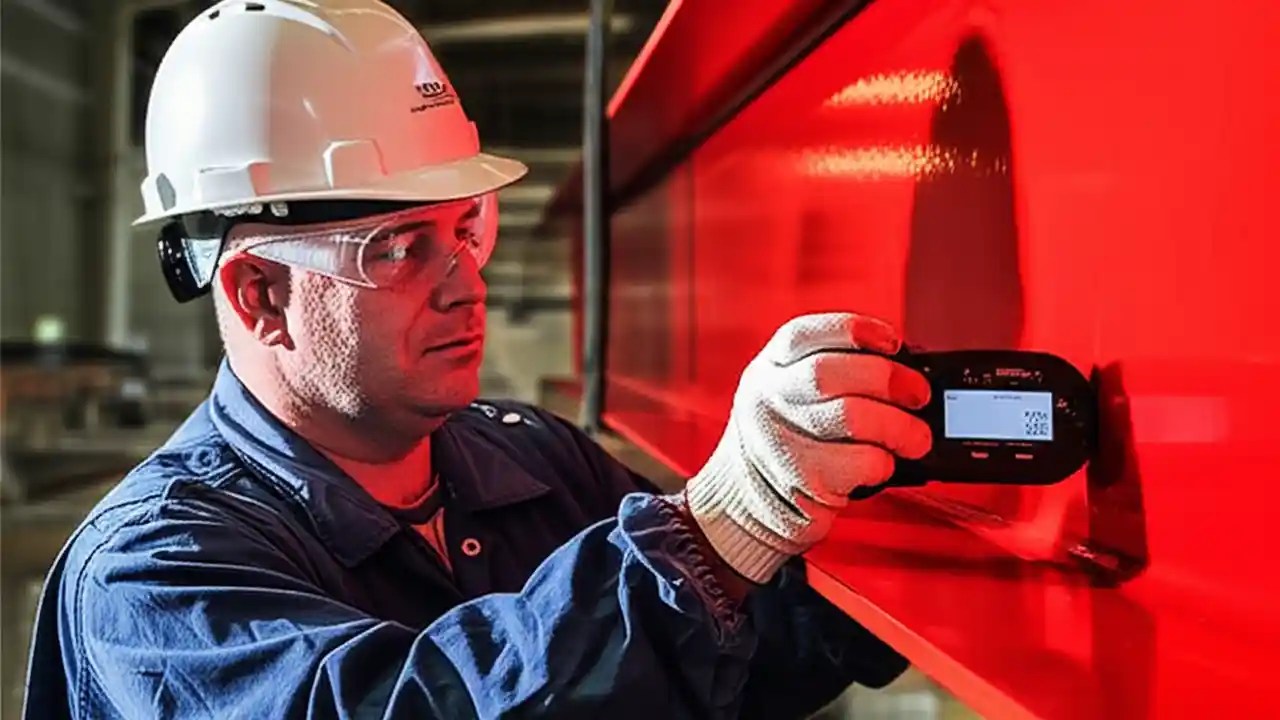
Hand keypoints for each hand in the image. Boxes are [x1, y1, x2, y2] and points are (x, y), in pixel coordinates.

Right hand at [684, 312, 932, 583]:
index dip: (854, 330)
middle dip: (889, 380)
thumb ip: (834, 374)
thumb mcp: (790, 394)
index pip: (803, 334)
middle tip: (918, 394)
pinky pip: (861, 462)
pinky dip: (885, 463)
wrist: (747, 502)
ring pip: (852, 417)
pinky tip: (884, 464)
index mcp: (770, 368)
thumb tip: (904, 371)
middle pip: (829, 373)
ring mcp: (780, 439)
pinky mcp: (802, 480)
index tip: (893, 342)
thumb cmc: (788, 441)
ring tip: (916, 438)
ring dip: (900, 427)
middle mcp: (768, 397)